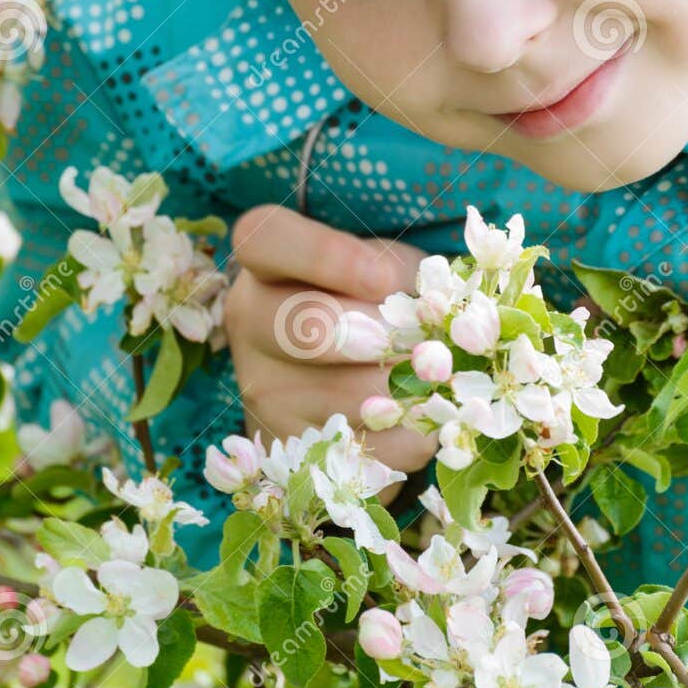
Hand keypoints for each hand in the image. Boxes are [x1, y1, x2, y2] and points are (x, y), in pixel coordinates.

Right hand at [225, 207, 434, 499]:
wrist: (354, 370)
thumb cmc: (378, 299)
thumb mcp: (390, 267)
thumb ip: (404, 277)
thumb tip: (436, 316)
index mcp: (266, 261)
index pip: (265, 238)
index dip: (327, 257)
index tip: (382, 278)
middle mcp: (250, 322)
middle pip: (311, 327)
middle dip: (385, 337)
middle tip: (427, 344)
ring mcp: (263, 390)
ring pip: (353, 396)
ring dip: (414, 390)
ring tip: (436, 379)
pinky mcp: (292, 449)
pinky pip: (370, 448)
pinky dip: (413, 436)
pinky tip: (421, 418)